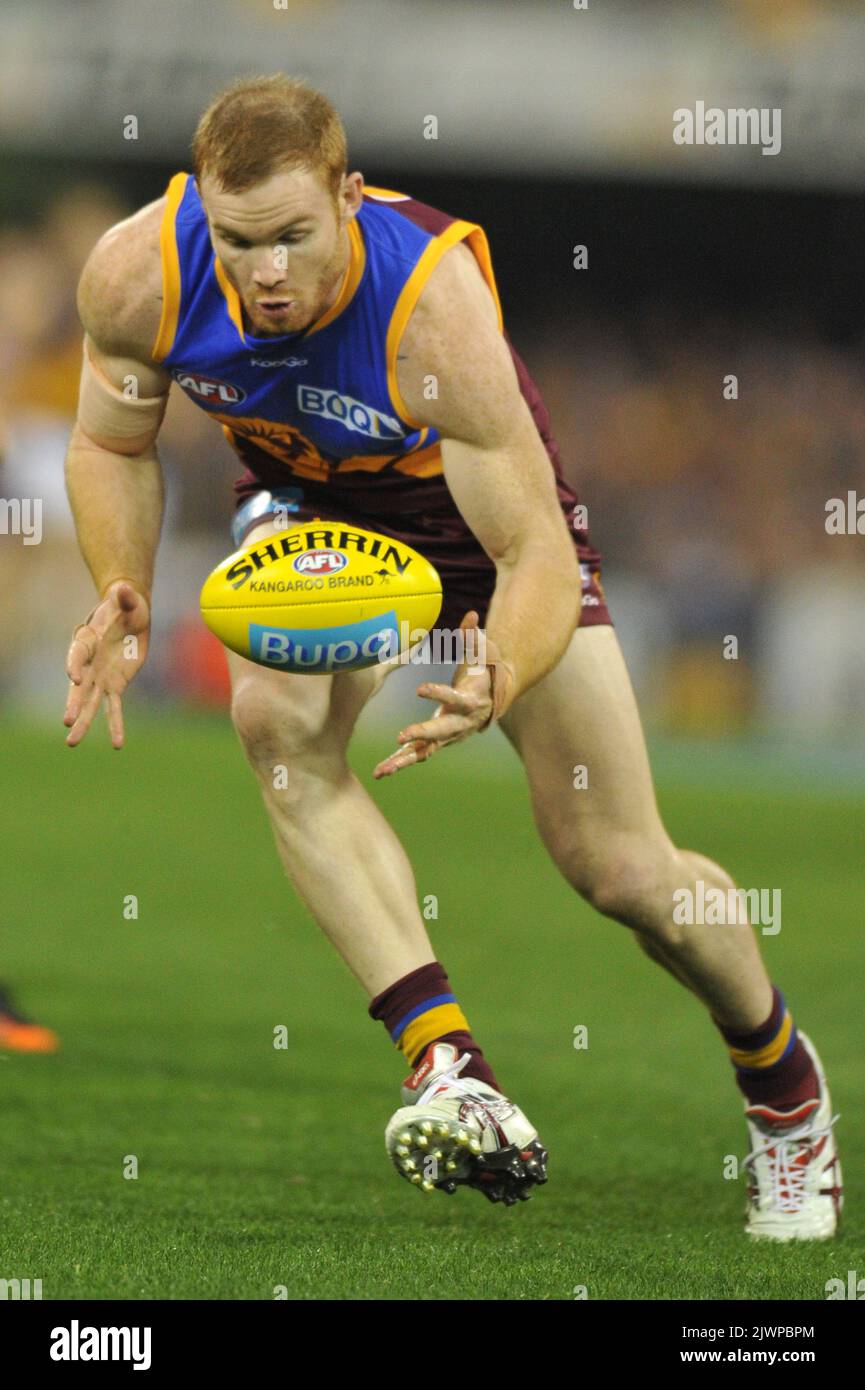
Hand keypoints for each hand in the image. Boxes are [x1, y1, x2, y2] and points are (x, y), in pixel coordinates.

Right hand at [63, 581, 150, 748]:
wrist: (129, 614)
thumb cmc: (126, 604)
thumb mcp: (128, 598)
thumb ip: (125, 597)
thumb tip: (123, 588)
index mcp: (87, 640)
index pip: (76, 654)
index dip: (74, 665)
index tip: (73, 678)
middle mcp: (89, 663)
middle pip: (79, 687)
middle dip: (74, 704)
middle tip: (67, 722)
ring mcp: (101, 676)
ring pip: (90, 703)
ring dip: (84, 722)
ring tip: (72, 742)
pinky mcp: (115, 685)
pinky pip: (114, 708)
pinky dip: (116, 725)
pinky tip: (118, 744)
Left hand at [373, 611, 509, 778]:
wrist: (492, 702)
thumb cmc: (482, 673)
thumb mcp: (480, 655)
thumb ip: (473, 638)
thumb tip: (471, 616)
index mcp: (470, 701)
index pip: (455, 699)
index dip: (439, 694)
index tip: (420, 689)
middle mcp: (459, 723)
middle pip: (441, 731)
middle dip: (421, 733)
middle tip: (400, 736)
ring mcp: (447, 736)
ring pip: (426, 751)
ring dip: (403, 760)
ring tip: (382, 769)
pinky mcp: (437, 743)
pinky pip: (417, 755)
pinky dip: (399, 764)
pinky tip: (380, 772)